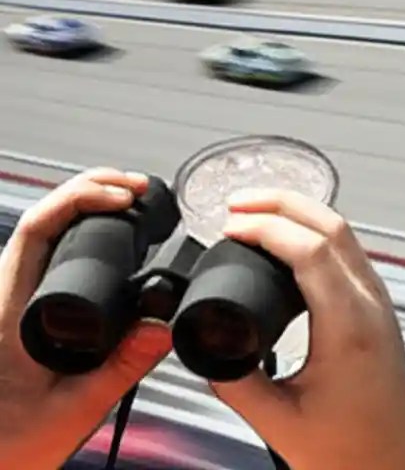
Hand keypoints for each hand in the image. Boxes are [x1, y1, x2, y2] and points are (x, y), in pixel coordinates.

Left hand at [0, 169, 172, 468]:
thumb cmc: (5, 446)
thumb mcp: (72, 412)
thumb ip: (120, 369)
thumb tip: (161, 326)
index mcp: (8, 310)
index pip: (37, 228)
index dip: (82, 198)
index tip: (124, 196)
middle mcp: (2, 298)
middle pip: (40, 219)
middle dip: (90, 190)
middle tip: (136, 187)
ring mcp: (7, 304)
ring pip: (39, 236)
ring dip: (82, 209)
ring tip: (127, 201)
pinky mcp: (17, 316)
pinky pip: (44, 259)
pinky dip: (77, 236)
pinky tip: (106, 242)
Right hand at [208, 189, 404, 469]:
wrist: (396, 468)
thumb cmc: (354, 450)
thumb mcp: (277, 421)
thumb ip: (235, 380)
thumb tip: (205, 345)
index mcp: (351, 326)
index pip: (311, 249)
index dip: (265, 228)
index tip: (227, 227)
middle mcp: (372, 306)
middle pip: (332, 225)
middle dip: (282, 203)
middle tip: (235, 204)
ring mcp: (380, 305)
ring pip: (345, 235)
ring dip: (299, 215)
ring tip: (253, 216)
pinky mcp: (377, 312)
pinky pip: (348, 255)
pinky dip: (313, 236)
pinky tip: (285, 246)